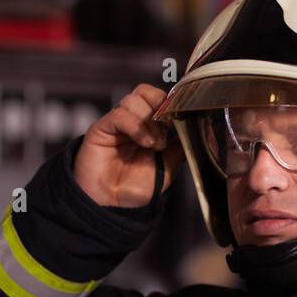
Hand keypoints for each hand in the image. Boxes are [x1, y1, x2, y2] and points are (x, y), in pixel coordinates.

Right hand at [73, 84, 183, 207]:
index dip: (170, 105)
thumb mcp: (167, 168)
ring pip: (134, 100)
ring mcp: (117, 124)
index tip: (179, 121)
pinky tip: (144, 142)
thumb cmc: (135, 189)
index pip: (159, 98)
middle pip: (146, 92)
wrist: (111, 205)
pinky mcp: (102, 128)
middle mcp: (132, 121)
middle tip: (166, 132)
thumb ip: (179, 148)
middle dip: (160, 108)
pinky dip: (136, 126)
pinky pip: (120, 114)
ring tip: (153, 145)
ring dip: (149, 121)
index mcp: (147, 127)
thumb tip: (195, 131)